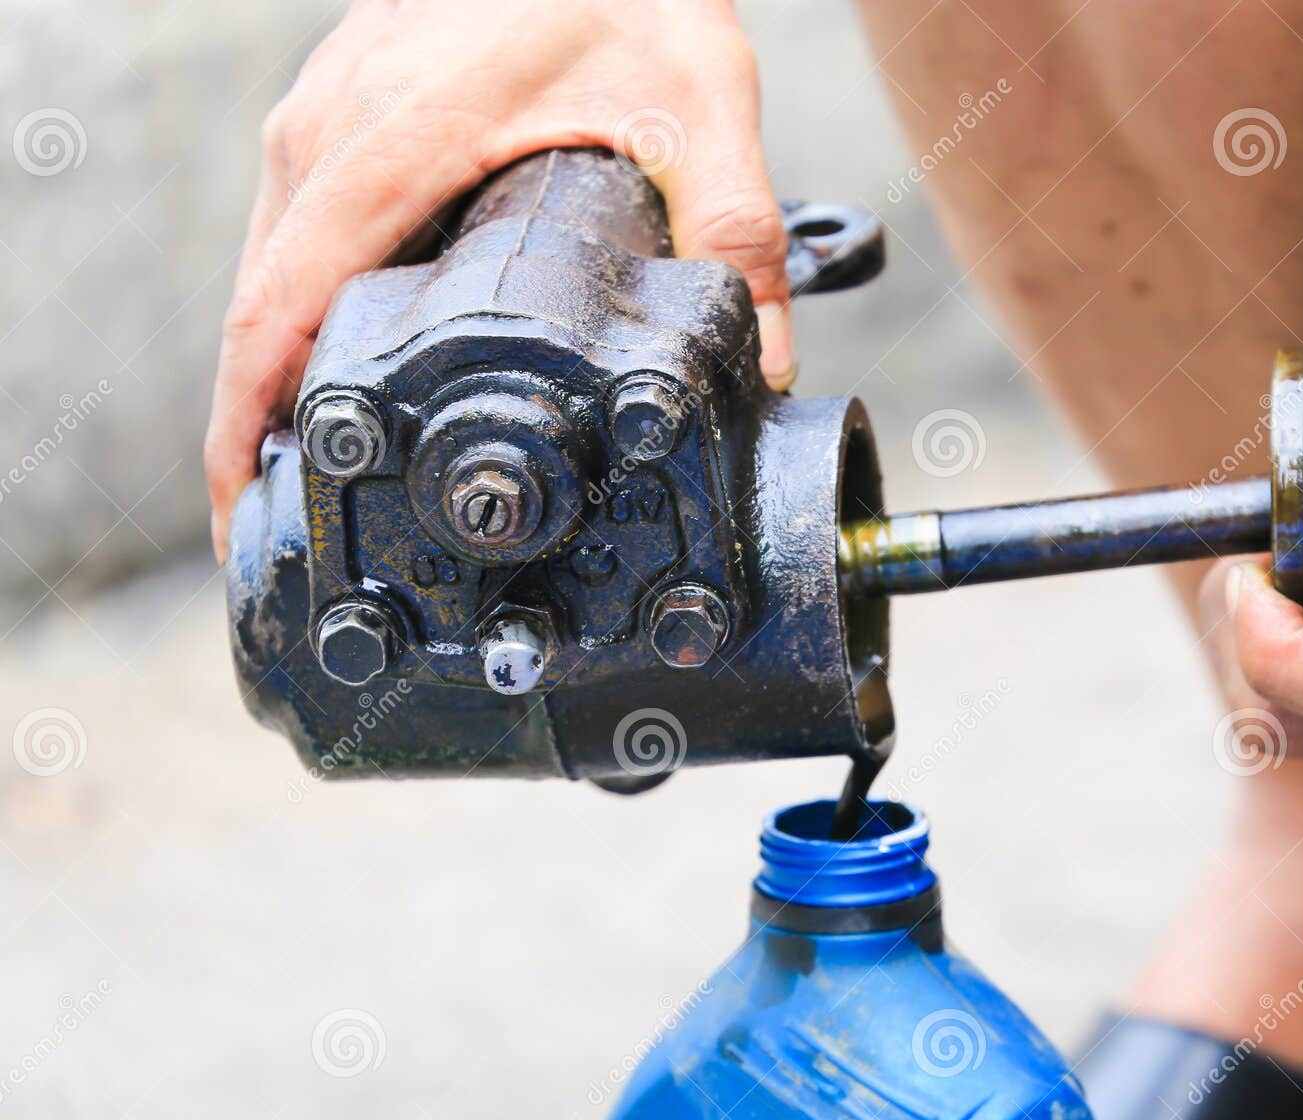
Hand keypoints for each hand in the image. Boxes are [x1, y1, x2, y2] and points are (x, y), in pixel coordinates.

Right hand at [203, 0, 792, 560]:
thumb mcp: (701, 104)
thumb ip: (734, 235)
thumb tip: (764, 363)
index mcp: (393, 142)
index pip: (282, 303)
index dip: (245, 419)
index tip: (240, 507)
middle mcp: (328, 130)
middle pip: (260, 307)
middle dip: (252, 429)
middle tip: (283, 533)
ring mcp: (321, 118)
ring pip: (270, 272)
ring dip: (274, 376)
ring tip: (308, 477)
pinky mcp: (338, 116)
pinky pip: (294, 234)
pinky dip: (301, 315)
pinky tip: (342, 373)